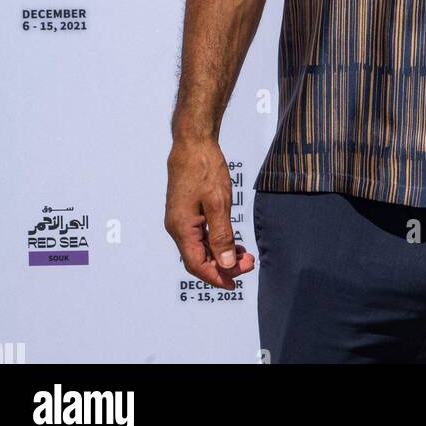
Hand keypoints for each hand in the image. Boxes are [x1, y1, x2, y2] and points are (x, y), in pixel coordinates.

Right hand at [165, 138, 254, 290]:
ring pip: (199, 248)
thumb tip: (225, 265)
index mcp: (181, 228)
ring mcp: (179, 219)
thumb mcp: (218, 203)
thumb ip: (222, 236)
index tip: (236, 283)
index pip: (197, 265)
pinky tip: (232, 241)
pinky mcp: (185, 212)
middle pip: (198, 259)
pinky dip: (215, 242)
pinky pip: (199, 235)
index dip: (216, 277)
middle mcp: (176, 227)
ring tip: (244, 255)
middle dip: (222, 267)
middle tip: (248, 264)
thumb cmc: (205, 168)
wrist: (193, 142)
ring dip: (220, 255)